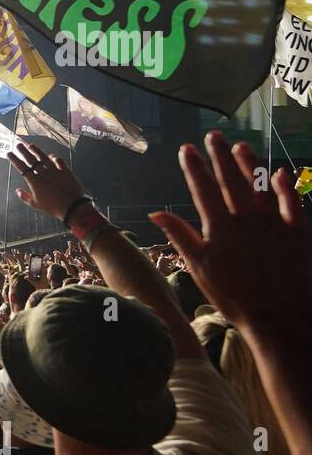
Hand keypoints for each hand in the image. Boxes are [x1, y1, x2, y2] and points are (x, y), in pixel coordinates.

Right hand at [7, 142, 86, 220]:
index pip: (22, 168)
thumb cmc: (52, 207)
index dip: (15, 160)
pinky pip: (58, 161)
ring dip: (37, 150)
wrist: (71, 206)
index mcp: (35, 182)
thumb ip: (24, 197)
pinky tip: (51, 156)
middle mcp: (43, 174)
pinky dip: (54, 157)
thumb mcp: (35, 204)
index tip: (9, 154)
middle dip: (23, 151)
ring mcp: (54, 171)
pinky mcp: (65, 171)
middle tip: (18, 144)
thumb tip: (17, 191)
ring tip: (31, 145)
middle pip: (31, 160)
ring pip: (43, 158)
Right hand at [150, 132, 309, 332]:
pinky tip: (279, 172)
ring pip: (259, 186)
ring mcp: (273, 225)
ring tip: (239, 145)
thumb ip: (180, 237)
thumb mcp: (199, 270)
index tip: (186, 149)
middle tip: (213, 136)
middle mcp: (245, 221)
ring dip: (249, 164)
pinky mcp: (298, 232)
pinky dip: (285, 186)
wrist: (280, 318)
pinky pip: (292, 203)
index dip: (194, 168)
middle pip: (230, 181)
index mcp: (219, 230)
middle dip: (220, 156)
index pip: (203, 191)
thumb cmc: (235, 298)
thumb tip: (156, 213)